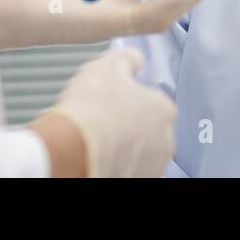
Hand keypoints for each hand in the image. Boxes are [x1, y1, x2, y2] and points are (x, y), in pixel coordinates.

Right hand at [35, 48, 175, 177]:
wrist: (73, 150)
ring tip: (97, 141)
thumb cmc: (92, 110)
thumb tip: (134, 59)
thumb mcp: (108, 66)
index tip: (109, 101)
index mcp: (164, 109)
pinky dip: (117, 164)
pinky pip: (129, 169)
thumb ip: (127, 58)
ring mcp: (152, 166)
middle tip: (102, 121)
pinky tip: (99, 156)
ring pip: (139, 151)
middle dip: (128, 124)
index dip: (127, 99)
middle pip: (147, 128)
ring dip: (123, 146)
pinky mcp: (137, 181)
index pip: (150, 100)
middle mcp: (166, 140)